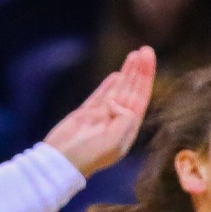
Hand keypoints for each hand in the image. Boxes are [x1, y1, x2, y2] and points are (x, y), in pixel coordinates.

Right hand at [43, 46, 155, 177]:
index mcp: (127, 129)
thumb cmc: (87, 155)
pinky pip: (101, 95)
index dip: (146, 77)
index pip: (140, 98)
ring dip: (127, 73)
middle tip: (146, 50)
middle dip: (140, 71)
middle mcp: (117, 122)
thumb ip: (124, 120)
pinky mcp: (86, 114)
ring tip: (135, 55)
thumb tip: (121, 103)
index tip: (149, 59)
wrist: (61, 161)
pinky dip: (109, 85)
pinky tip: (117, 74)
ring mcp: (101, 117)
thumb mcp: (113, 141)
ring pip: (118, 90)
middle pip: (132, 91)